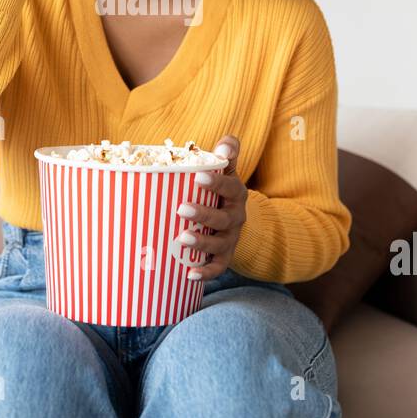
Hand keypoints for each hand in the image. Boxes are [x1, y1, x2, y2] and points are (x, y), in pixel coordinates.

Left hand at [175, 134, 245, 281]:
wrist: (233, 218)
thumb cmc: (220, 190)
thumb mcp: (227, 170)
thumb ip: (227, 154)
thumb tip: (227, 142)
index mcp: (235, 193)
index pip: (229, 186)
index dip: (215, 182)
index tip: (197, 176)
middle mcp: (235, 217)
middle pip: (223, 218)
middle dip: (203, 214)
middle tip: (181, 209)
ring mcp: (230, 239)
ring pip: (219, 244)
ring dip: (201, 243)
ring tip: (181, 239)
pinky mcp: (224, 256)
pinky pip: (218, 267)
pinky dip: (206, 273)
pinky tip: (189, 274)